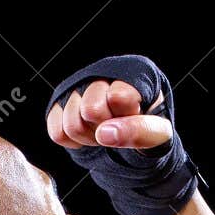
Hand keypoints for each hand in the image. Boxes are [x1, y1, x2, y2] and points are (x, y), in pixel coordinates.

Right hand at [47, 79, 172, 150]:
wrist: (132, 143)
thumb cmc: (148, 133)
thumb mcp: (158, 135)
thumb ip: (138, 131)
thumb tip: (105, 133)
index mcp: (132, 71)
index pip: (118, 97)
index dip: (127, 118)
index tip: (136, 119)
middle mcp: (101, 73)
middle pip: (90, 109)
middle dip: (105, 130)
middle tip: (118, 131)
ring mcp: (77, 87)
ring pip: (71, 124)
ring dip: (89, 138)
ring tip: (104, 133)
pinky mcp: (59, 104)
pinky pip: (57, 132)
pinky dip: (74, 143)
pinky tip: (88, 135)